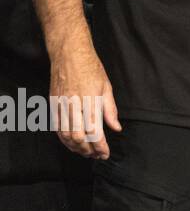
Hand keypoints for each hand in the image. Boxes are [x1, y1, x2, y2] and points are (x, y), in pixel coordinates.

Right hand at [49, 44, 121, 158]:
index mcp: (90, 100)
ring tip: (86, 153)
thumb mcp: (106, 87)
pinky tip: (73, 144)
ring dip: (76, 148)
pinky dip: (64, 139)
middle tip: (97, 156)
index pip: (95, 131)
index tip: (105, 154)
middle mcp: (74, 105)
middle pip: (79, 136)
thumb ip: (110, 110)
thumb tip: (116, 128)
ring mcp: (61, 105)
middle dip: (88, 150)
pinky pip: (57, 127)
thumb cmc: (91, 68)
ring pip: (66, 135)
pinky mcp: (53, 104)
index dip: (100, 146)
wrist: (69, 54)